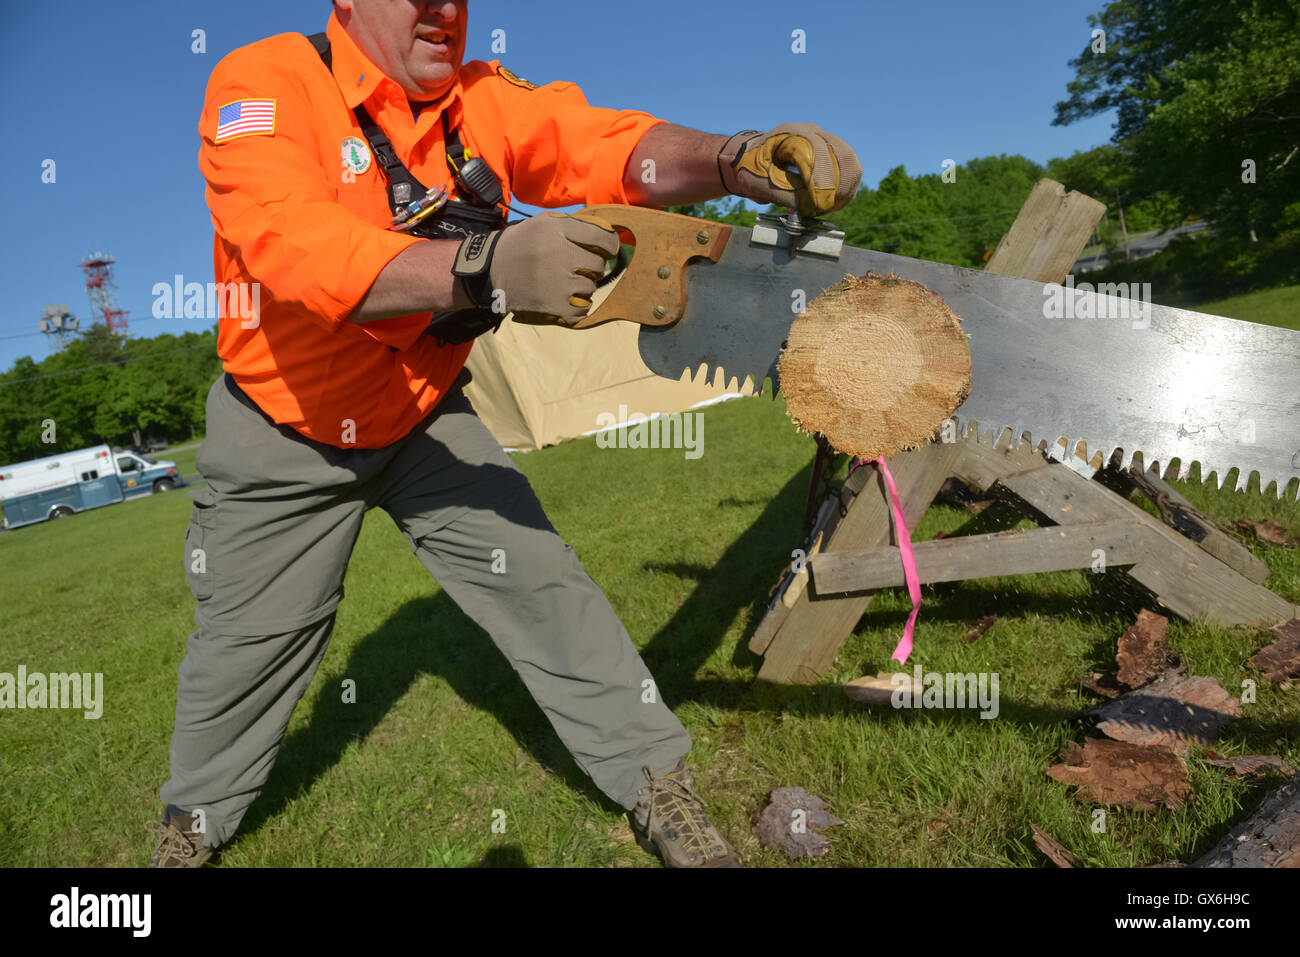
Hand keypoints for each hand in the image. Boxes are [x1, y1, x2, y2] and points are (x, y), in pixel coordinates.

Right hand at [453, 212, 618, 326]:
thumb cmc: (520, 244)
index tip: (607, 251)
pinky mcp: (551, 303)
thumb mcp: (543, 223)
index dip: (610, 246)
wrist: (490, 269)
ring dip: (583, 288)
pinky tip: (567, 301)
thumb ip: (573, 225)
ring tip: (566, 284)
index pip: (602, 238)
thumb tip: (606, 233)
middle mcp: (557, 253)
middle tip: (578, 269)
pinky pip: (581, 310)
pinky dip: (578, 308)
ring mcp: (555, 281)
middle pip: (597, 266)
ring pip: (590, 289)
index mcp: (556, 229)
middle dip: (591, 269)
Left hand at [718, 123, 861, 216]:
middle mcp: (812, 131)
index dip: (822, 182)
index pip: (818, 153)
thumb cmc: (752, 169)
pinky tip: (837, 200)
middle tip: (827, 208)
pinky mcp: (831, 150)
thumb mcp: (761, 184)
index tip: (819, 205)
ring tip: (833, 205)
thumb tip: (812, 204)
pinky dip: (847, 184)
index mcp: (791, 134)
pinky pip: (849, 165)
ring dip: (846, 186)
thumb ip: (786, 193)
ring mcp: (824, 138)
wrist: (751, 158)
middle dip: (838, 186)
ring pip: (849, 160)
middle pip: (842, 154)